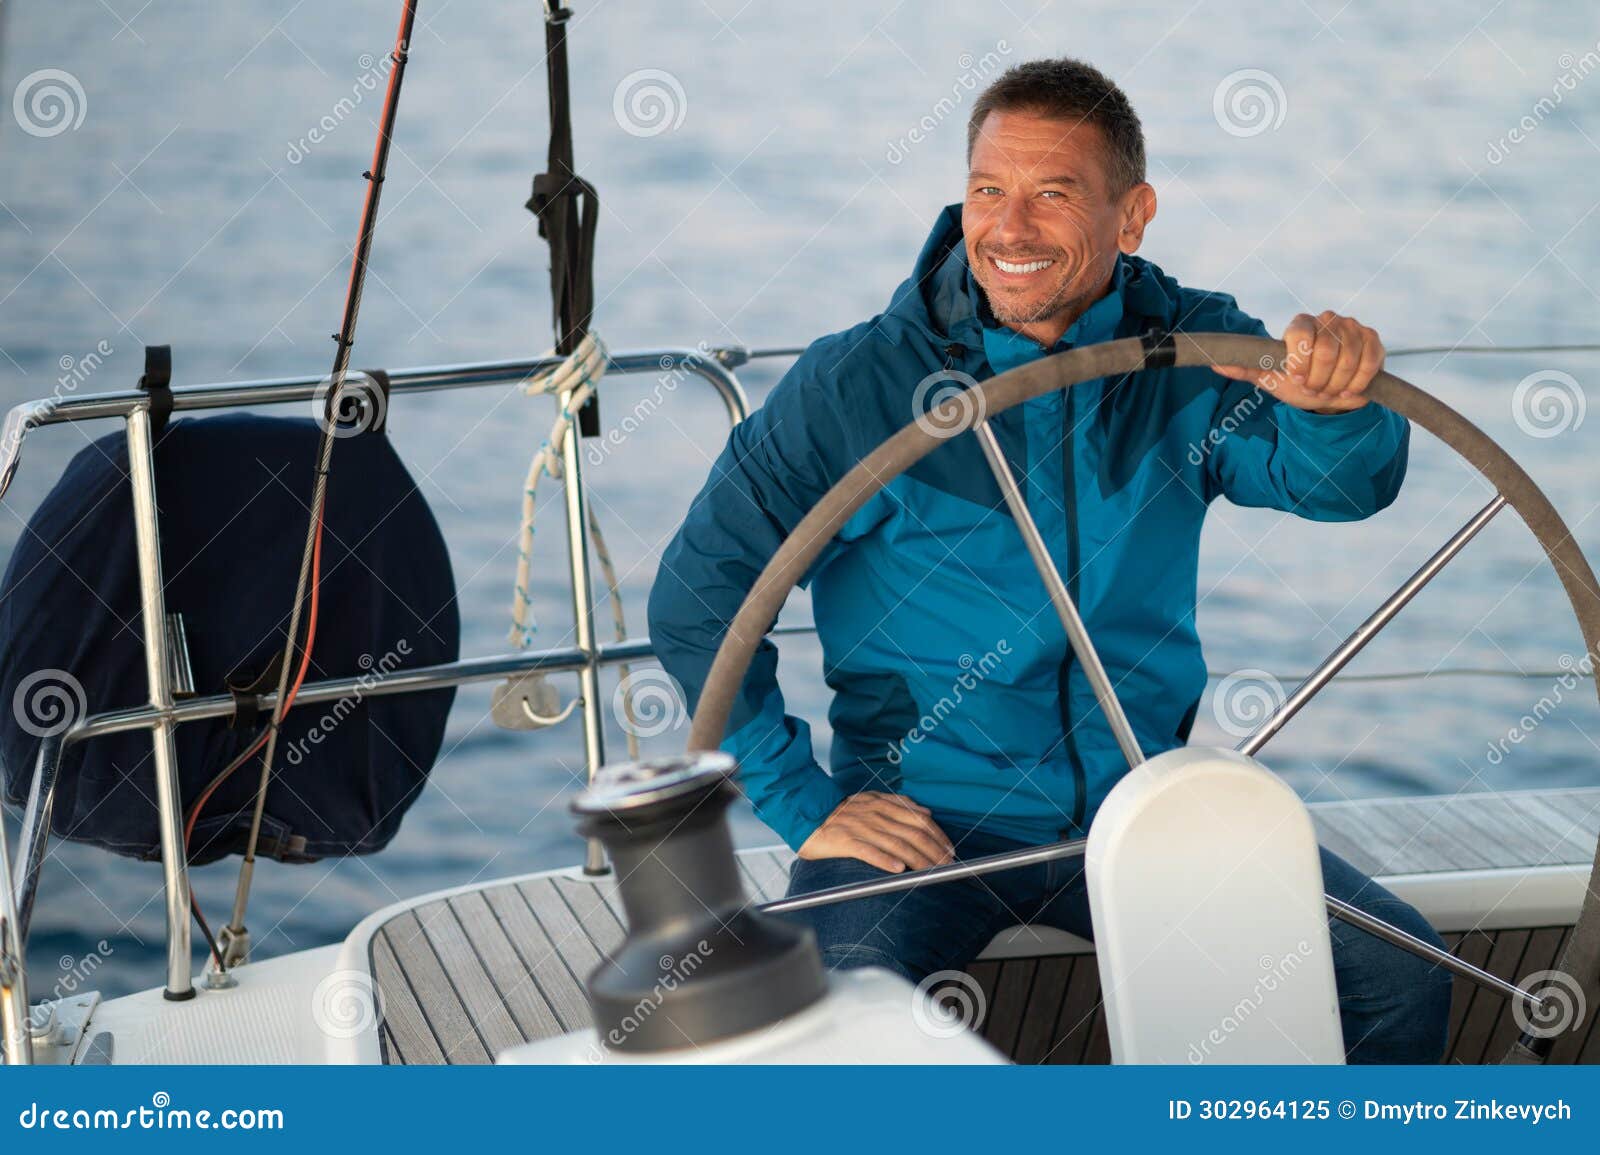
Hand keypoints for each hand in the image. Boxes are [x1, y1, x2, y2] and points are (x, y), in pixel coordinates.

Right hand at [798, 791, 954, 872]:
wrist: (805, 812)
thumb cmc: (839, 810)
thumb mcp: (870, 798)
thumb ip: (897, 803)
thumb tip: (925, 811)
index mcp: (882, 803)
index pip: (918, 818)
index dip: (937, 834)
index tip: (949, 848)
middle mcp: (875, 814)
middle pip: (912, 832)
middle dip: (934, 849)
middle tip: (947, 864)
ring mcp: (860, 827)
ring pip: (896, 843)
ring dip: (918, 858)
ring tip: (932, 870)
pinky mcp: (845, 841)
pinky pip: (868, 851)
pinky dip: (884, 859)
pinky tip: (898, 868)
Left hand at [1214, 311, 1384, 413]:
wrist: (1327, 395)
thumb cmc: (1295, 381)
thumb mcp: (1269, 377)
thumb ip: (1245, 367)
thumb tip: (1214, 363)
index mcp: (1300, 324)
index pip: (1301, 336)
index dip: (1300, 362)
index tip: (1297, 379)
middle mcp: (1327, 319)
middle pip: (1327, 351)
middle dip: (1319, 379)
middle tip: (1313, 388)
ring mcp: (1352, 327)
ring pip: (1349, 359)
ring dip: (1337, 384)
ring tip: (1328, 389)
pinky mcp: (1373, 339)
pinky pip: (1369, 362)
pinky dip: (1358, 382)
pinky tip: (1348, 389)